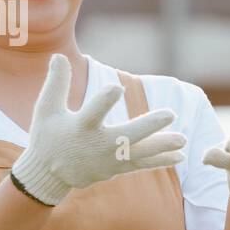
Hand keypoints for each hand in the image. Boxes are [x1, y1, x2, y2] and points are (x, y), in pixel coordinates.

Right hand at [10, 53, 187, 206]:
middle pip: (125, 136)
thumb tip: (58, 55)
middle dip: (148, 126)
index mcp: (79, 128)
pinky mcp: (115, 169)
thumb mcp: (46, 109)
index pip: (92, 112)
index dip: (104, 100)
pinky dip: (159, 160)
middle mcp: (96, 145)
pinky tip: (180, 156)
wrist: (47, 175)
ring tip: (183, 140)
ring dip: (161, 147)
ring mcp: (108, 160)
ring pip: (138, 153)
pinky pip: (140, 164)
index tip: (117, 87)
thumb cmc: (47, 136)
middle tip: (170, 114)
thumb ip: (56, 83)